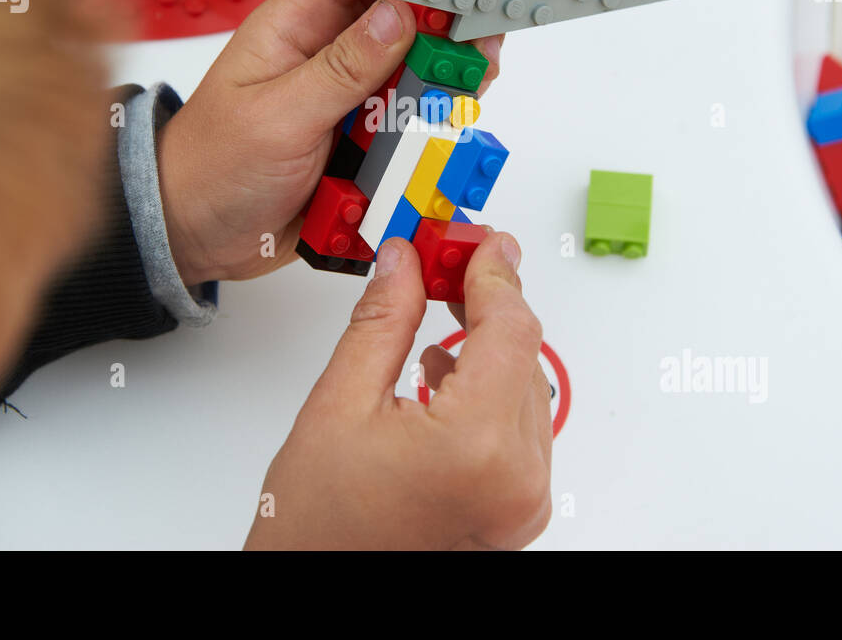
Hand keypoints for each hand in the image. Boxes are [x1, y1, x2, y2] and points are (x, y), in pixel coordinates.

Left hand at [156, 0, 502, 283]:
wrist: (199, 239)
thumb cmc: (213, 169)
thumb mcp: (277, 116)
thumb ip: (340, 70)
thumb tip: (398, 16)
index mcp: (295, 28)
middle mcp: (326, 54)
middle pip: (399, 20)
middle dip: (443, 21)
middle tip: (485, 27)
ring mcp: (347, 98)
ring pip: (412, 70)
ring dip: (446, 69)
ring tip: (482, 69)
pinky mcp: (362, 140)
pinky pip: (409, 121)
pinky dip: (436, 117)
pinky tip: (461, 108)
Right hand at [245, 233, 551, 549]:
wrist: (315, 599)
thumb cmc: (316, 532)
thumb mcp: (339, 405)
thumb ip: (384, 321)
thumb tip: (405, 262)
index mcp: (478, 448)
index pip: (510, 329)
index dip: (494, 274)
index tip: (477, 242)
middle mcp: (516, 480)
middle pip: (523, 356)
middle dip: (488, 304)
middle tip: (448, 264)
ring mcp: (521, 503)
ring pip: (526, 390)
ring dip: (489, 348)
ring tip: (440, 313)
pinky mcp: (515, 515)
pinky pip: (520, 431)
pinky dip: (491, 392)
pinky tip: (446, 373)